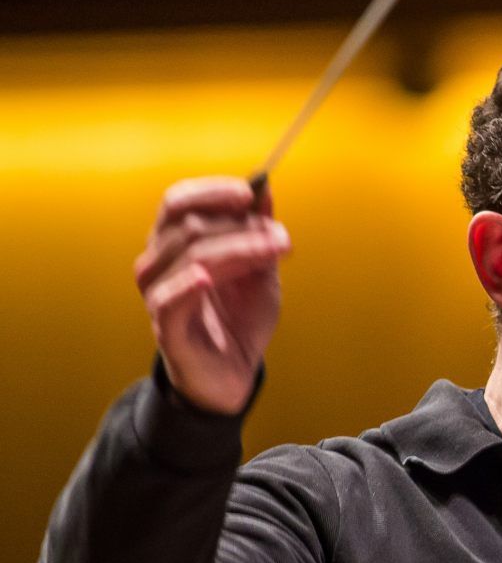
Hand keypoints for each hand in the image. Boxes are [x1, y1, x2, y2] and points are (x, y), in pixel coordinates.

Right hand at [134, 177, 289, 414]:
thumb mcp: (260, 270)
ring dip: (239, 249)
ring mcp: (158, 294)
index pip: (178, 201)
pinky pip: (169, 300)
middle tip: (282, 236)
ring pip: (192, 257)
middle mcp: (158, 263)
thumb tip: (263, 189)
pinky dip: (188, 285)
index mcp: (175, 243)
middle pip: (190, 226)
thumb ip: (258, 232)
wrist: (235, 373)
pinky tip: (208, 279)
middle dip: (241, 226)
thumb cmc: (240, 319)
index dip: (212, 192)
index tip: (249, 192)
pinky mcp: (166, 327)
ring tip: (276, 251)